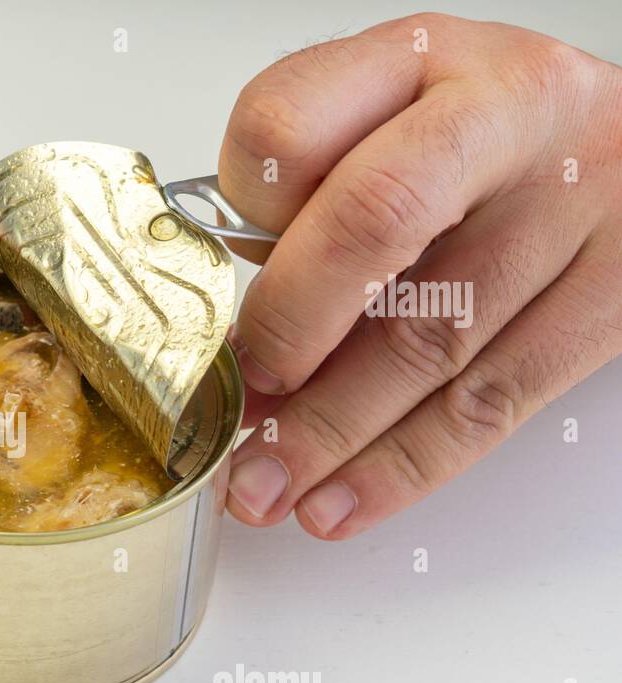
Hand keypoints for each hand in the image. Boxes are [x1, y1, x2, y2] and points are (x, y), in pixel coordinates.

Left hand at [218, 13, 620, 537]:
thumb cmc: (487, 140)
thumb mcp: (392, 124)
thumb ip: (313, 200)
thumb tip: (241, 335)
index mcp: (419, 60)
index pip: (290, 123)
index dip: (241, 214)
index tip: (220, 285)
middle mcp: (506, 114)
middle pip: (375, 222)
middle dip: (287, 334)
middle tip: (234, 409)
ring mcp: (578, 201)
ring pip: (433, 337)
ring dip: (330, 434)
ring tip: (264, 488)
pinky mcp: (620, 292)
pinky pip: (495, 400)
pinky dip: (402, 467)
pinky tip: (340, 503)